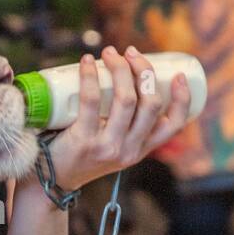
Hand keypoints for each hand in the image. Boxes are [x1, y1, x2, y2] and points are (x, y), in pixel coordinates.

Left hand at [40, 44, 192, 192]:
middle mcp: (129, 150)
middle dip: (144, 70)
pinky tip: (87, 62)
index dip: (182, 98)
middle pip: (151, 103)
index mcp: (140, 149)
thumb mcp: (112, 147)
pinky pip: (92, 100)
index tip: (179, 75)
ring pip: (126, 99)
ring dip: (120, 68)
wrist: (51, 181)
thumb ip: (125, 126)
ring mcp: (108, 147)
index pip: (173, 125)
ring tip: (109, 53)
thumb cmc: (80, 154)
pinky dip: (90, 76)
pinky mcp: (84, 141)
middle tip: (130, 53)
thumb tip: (129, 79)